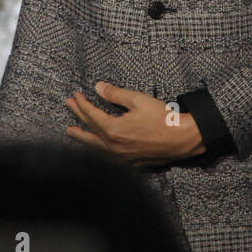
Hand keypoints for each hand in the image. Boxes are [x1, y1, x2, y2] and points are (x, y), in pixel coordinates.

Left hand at [65, 82, 204, 166]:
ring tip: (72, 132)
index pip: (91, 115)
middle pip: (89, 131)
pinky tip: (95, 148)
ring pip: (94, 148)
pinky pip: (106, 158)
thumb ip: (115, 94)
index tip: (75, 95)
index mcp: (114, 130)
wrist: (182, 139)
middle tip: (68, 107)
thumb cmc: (163, 119)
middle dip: (77, 117)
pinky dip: (96, 151)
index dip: (81, 103)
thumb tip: (99, 88)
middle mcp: (113, 147)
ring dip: (82, 138)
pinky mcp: (130, 164)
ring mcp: (121, 158)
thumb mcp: (138, 100)